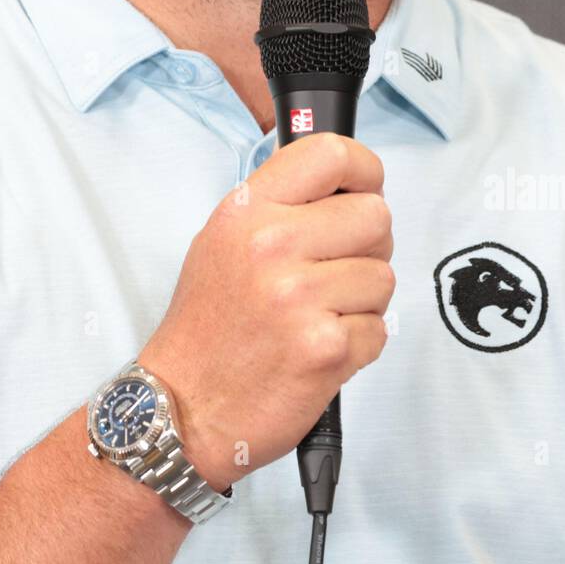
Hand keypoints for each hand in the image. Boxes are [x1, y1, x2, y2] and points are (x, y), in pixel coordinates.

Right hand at [138, 132, 394, 494]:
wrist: (182, 409)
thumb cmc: (208, 326)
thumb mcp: (223, 240)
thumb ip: (282, 205)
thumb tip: (349, 186)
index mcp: (247, 212)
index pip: (329, 154)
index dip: (363, 169)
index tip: (363, 188)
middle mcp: (272, 246)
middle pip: (375, 215)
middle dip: (367, 245)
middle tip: (334, 270)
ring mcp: (300, 299)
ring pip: (383, 277)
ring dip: (361, 300)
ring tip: (317, 316)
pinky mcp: (325, 349)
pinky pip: (379, 329)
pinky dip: (358, 343)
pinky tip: (317, 348)